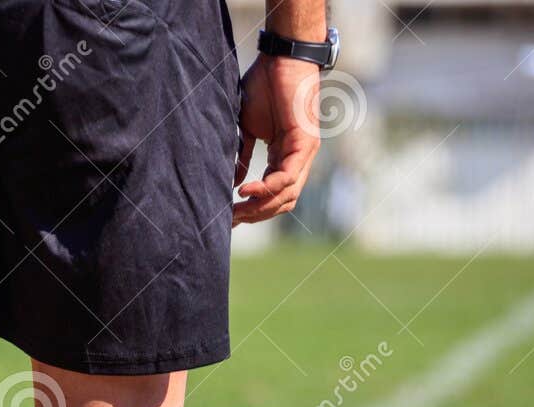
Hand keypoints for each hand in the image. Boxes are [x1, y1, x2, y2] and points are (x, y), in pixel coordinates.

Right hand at [233, 54, 321, 225]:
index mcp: (285, 157)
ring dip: (259, 208)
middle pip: (281, 203)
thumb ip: (243, 156)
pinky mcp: (304, 145)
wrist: (282, 59)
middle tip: (229, 220)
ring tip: (236, 209)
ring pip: (286, 196)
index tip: (228, 217)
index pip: (273, 195)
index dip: (252, 210)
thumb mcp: (248, 128)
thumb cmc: (265, 87)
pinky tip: (244, 190)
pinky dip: (265, 188)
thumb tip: (234, 182)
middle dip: (254, 216)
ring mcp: (305, 154)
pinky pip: (285, 178)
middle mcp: (299, 159)